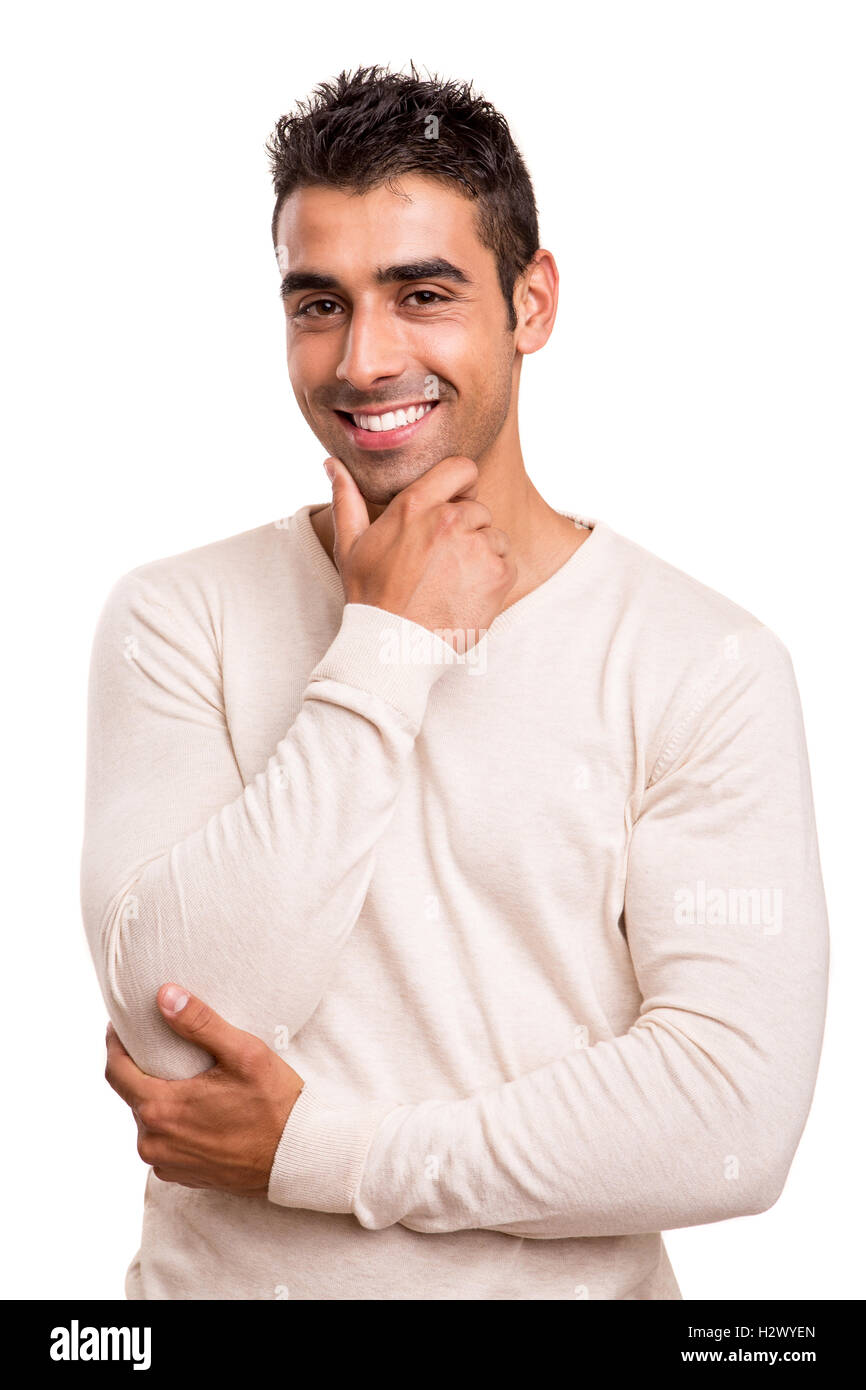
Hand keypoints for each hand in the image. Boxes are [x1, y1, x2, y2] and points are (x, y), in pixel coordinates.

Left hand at [104, 985, 304, 1196]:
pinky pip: (164, 1141)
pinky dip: (172, 1122)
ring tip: (184, 1077)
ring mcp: (166, 1163)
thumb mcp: (243, 1054)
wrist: (297, 1159)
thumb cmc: (275, 1105)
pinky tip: (197, 1109)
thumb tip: (164, 995)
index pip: (116, 1070)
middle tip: (160, 1045)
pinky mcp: (181, 1175)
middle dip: (141, 1068)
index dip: (115, 1043)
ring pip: (148, 1119)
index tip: (121, 1025)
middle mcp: (154, 1142)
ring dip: (158, 1097)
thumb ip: (200, 1023)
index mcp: (161, 1109)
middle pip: (132, 1094)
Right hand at [324, 453, 516, 647]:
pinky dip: (494, 580)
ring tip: (452, 583)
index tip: (456, 505)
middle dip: (467, 532)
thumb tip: (332, 464)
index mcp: (415, 505)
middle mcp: (448, 520)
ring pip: (495, 538)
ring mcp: (476, 546)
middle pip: (478, 510)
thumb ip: (346, 499)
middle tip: (442, 564)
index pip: (461, 468)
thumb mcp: (350, 545)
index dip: (463, 485)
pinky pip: (507, 564)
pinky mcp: (497, 574)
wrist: (392, 647)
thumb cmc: (370, 598)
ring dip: (482, 557)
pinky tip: (467, 596)